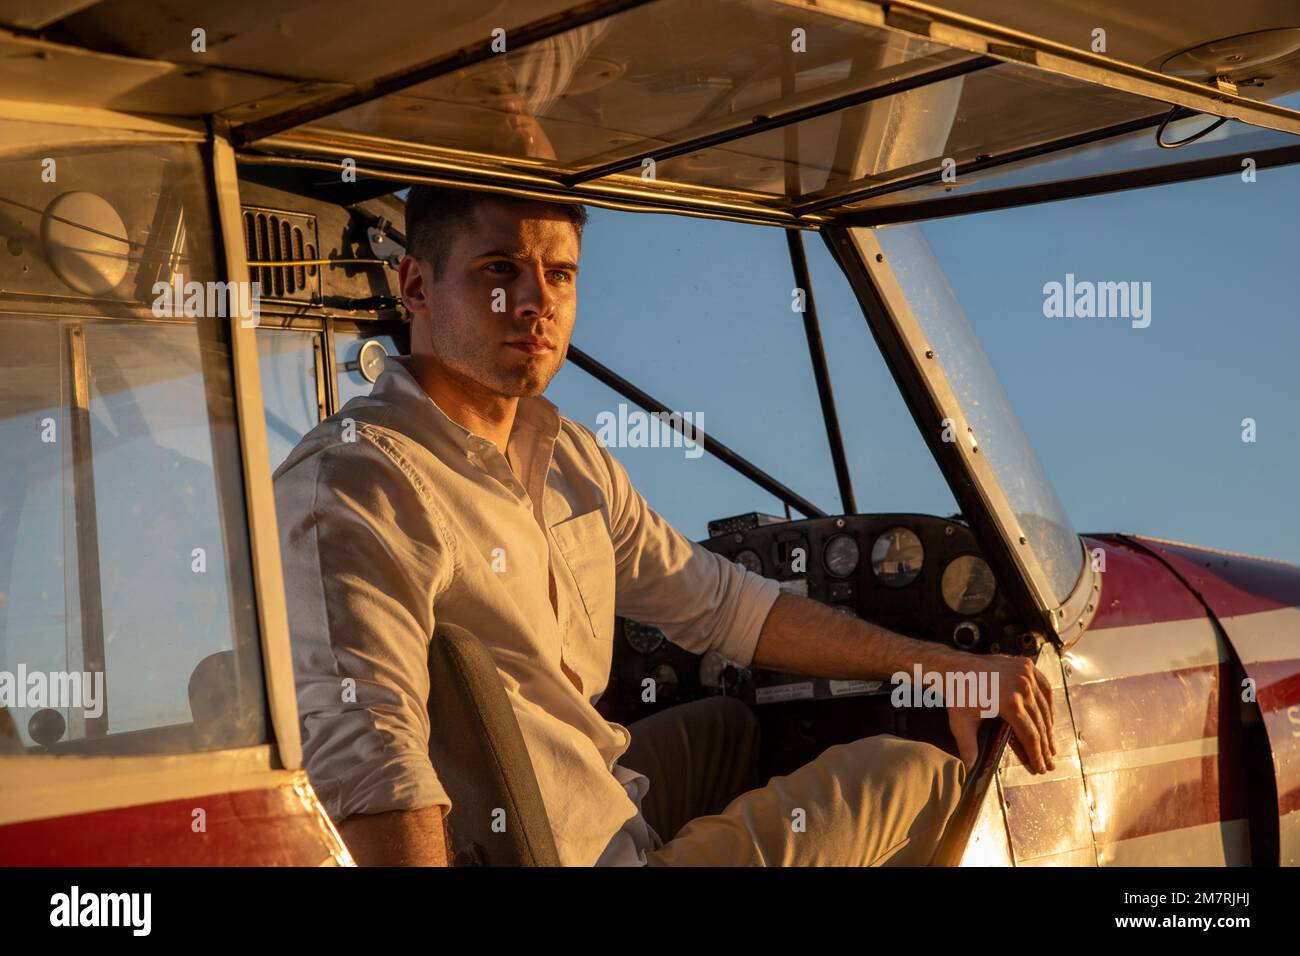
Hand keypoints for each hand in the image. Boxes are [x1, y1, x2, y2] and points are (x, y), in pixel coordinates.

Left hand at [946, 654, 1055, 774]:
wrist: (955, 667)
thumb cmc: (958, 694)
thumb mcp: (961, 723)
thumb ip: (968, 749)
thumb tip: (969, 771)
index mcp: (1009, 702)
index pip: (1030, 735)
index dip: (1037, 755)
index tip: (1040, 768)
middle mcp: (1022, 687)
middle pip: (1040, 723)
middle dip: (1045, 747)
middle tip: (1049, 763)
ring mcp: (1025, 674)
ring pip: (1044, 707)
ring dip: (1048, 727)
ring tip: (1050, 745)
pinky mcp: (1026, 665)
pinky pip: (1044, 688)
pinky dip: (1047, 703)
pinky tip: (1048, 718)